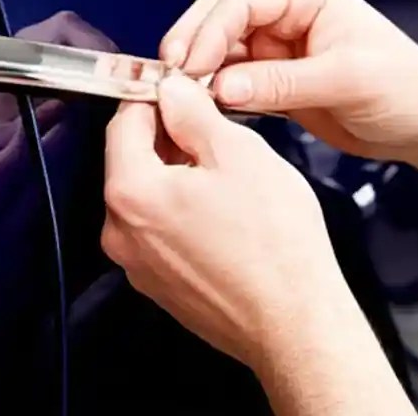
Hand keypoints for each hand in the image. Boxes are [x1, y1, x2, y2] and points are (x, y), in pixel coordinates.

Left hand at [100, 74, 353, 368]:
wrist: (296, 324)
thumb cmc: (275, 248)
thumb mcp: (238, 154)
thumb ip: (194, 114)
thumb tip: (173, 93)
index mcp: (131, 192)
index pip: (123, 123)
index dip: (154, 99)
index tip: (179, 93)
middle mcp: (121, 231)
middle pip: (130, 161)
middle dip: (166, 138)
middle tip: (210, 130)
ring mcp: (137, 262)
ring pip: (146, 197)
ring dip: (175, 175)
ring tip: (225, 175)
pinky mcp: (157, 283)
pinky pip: (159, 231)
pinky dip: (181, 211)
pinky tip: (222, 213)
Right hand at [161, 0, 417, 160]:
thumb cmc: (408, 89)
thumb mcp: (347, 81)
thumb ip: (281, 83)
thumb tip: (224, 86)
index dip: (210, 31)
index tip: (190, 65)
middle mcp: (286, 13)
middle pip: (218, 16)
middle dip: (192, 44)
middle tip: (172, 77)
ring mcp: (274, 46)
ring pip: (215, 48)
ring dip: (196, 71)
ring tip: (181, 95)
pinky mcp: (269, 78)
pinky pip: (226, 79)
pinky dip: (210, 93)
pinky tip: (200, 107)